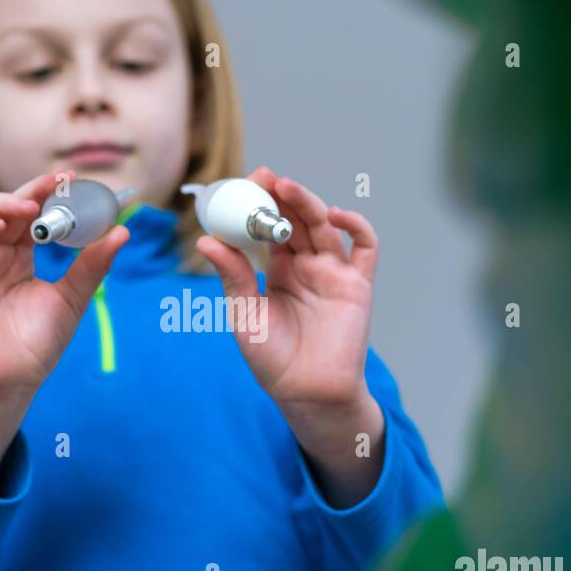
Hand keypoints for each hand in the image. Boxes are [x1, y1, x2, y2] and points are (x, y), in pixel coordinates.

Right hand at [0, 169, 129, 400]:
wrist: (14, 378)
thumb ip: (92, 264)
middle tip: (57, 182)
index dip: (48, 194)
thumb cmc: (39, 343)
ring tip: (29, 208)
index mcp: (21, 257)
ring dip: (2, 202)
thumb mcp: (74, 297)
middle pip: (8, 207)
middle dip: (32, 191)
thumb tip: (122, 231)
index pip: (33, 214)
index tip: (72, 180)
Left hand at [195, 166, 378, 411]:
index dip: (260, 205)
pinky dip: (356, 226)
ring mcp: (334, 273)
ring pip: (324, 227)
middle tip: (264, 177)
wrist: (306, 393)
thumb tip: (206, 241)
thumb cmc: (272, 360)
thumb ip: (232, 276)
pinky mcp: (357, 285)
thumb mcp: (244, 314)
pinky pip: (364, 248)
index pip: (269, 227)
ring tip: (286, 188)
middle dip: (282, 197)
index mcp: (278, 271)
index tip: (244, 185)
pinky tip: (336, 215)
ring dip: (308, 204)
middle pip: (296, 220)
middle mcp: (307, 266)